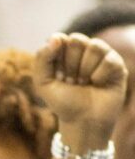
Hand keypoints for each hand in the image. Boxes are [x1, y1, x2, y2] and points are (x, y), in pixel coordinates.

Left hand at [32, 33, 127, 147]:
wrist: (83, 121)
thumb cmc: (62, 102)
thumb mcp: (43, 83)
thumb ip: (42, 59)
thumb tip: (56, 37)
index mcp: (63, 52)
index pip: (59, 38)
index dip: (57, 56)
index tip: (57, 74)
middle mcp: (83, 51)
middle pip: (77, 40)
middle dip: (71, 64)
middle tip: (72, 80)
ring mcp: (101, 56)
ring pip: (95, 46)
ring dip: (85, 69)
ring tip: (85, 82)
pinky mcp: (117, 65)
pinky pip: (109, 59)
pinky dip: (99, 75)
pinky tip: (98, 83)